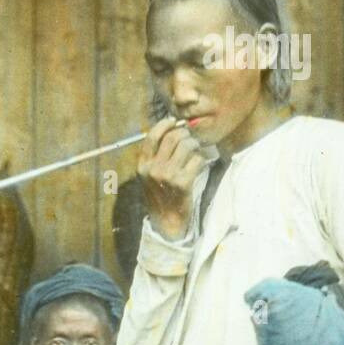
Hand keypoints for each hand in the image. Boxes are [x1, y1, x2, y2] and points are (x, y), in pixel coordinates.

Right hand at [138, 117, 205, 241]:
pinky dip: (201, 160)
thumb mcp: (149, 177)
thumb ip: (154, 156)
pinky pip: (197, 159)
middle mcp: (153, 169)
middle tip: (190, 139)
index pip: (152, 136)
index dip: (165, 124)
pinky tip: (199, 165)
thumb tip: (171, 129)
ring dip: (195, 146)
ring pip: (186, 145)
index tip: (174, 121)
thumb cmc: (160, 197)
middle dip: (185, 134)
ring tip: (195, 152)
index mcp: (142, 166)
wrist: (167, 223)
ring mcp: (167, 176)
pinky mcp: (183, 183)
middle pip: (173, 137)